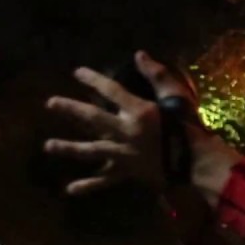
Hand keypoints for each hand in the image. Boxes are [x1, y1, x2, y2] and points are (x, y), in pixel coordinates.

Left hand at [43, 50, 200, 194]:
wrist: (196, 162)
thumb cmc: (188, 126)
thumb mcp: (177, 94)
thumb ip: (157, 74)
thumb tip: (138, 55)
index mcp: (139, 111)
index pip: (111, 91)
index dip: (93, 80)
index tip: (77, 73)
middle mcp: (126, 132)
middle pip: (93, 119)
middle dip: (70, 110)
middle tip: (50, 103)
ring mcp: (124, 154)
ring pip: (92, 150)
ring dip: (68, 148)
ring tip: (47, 146)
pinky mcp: (126, 172)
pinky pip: (104, 180)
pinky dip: (88, 185)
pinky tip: (69, 189)